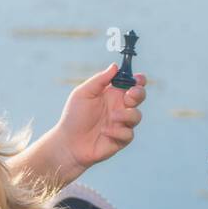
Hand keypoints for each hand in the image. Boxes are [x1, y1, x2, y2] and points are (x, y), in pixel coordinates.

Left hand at [49, 63, 146, 177]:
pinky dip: (118, 132)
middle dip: (139, 93)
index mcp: (112, 94)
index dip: (138, 79)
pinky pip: (128, 134)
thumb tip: (115, 66)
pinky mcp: (120, 139)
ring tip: (111, 117)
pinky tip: (104, 132)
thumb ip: (99, 80)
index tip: (137, 78)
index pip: (131, 83)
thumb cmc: (74, 116)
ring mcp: (121, 124)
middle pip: (139, 96)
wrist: (68, 143)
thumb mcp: (83, 93)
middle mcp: (119, 108)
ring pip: (137, 116)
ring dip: (127, 115)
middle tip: (130, 95)